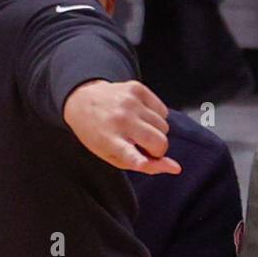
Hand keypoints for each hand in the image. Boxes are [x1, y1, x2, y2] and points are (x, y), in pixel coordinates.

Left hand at [63, 79, 181, 174]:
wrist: (82, 100)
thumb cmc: (99, 134)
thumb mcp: (113, 156)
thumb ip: (145, 166)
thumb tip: (175, 167)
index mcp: (110, 140)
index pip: (128, 153)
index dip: (141, 160)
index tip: (146, 163)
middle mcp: (120, 119)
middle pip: (160, 141)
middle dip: (157, 149)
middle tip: (143, 146)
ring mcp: (130, 102)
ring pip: (165, 126)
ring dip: (156, 132)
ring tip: (138, 129)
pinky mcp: (137, 89)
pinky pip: (163, 111)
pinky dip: (155, 116)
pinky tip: (139, 115)